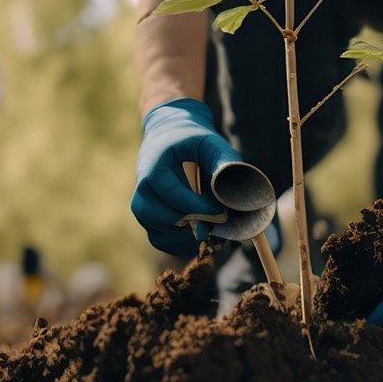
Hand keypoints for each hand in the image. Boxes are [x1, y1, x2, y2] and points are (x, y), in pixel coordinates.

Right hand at [131, 99, 241, 255]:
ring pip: (156, 232)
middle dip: (189, 222)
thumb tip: (239, 191)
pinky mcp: (150, 218)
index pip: (169, 192)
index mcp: (154, 165)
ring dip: (184, 238)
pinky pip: (159, 240)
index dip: (196, 206)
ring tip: (210, 230)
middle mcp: (142, 187)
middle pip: (156, 215)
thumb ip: (224, 162)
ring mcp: (143, 204)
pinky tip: (200, 236)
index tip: (221, 212)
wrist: (170, 137)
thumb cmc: (192, 140)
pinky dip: (179, 244)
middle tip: (216, 222)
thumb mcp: (209, 142)